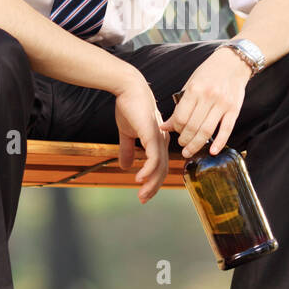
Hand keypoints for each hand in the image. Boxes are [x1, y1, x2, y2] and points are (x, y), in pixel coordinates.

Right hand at [113, 73, 170, 203]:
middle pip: (163, 169)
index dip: (153, 181)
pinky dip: (148, 170)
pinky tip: (139, 179)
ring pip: (160, 166)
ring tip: (141, 193)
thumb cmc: (129, 107)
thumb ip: (127, 149)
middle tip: (143, 199)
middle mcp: (162, 141)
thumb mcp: (127, 133)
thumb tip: (126, 167)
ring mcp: (158, 138)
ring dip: (151, 182)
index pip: (160, 166)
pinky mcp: (152, 134)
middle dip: (153, 187)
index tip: (143, 193)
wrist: (128, 89)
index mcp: (158, 141)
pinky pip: (154, 157)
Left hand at [163, 46, 251, 158]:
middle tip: (182, 145)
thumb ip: (179, 106)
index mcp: (195, 89)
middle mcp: (208, 96)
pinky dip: (219, 143)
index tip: (175, 132)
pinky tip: (212, 151)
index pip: (180, 117)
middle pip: (192, 126)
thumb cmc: (208, 73)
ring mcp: (222, 104)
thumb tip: (165, 126)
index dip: (175, 128)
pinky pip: (226, 129)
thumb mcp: (190, 85)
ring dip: (196, 144)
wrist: (233, 62)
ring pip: (207, 131)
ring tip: (189, 151)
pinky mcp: (234, 109)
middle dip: (184, 140)